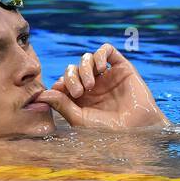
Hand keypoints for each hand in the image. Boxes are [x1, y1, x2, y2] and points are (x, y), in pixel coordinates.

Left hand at [36, 43, 167, 130]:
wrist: (138, 128)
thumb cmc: (110, 130)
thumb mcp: (80, 119)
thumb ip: (62, 104)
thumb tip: (42, 93)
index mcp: (81, 98)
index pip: (63, 81)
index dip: (60, 82)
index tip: (62, 91)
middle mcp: (93, 84)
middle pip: (73, 68)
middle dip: (71, 77)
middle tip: (79, 92)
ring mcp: (107, 75)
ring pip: (87, 58)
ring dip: (84, 68)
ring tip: (91, 85)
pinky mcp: (121, 67)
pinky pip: (106, 50)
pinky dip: (99, 55)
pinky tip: (100, 69)